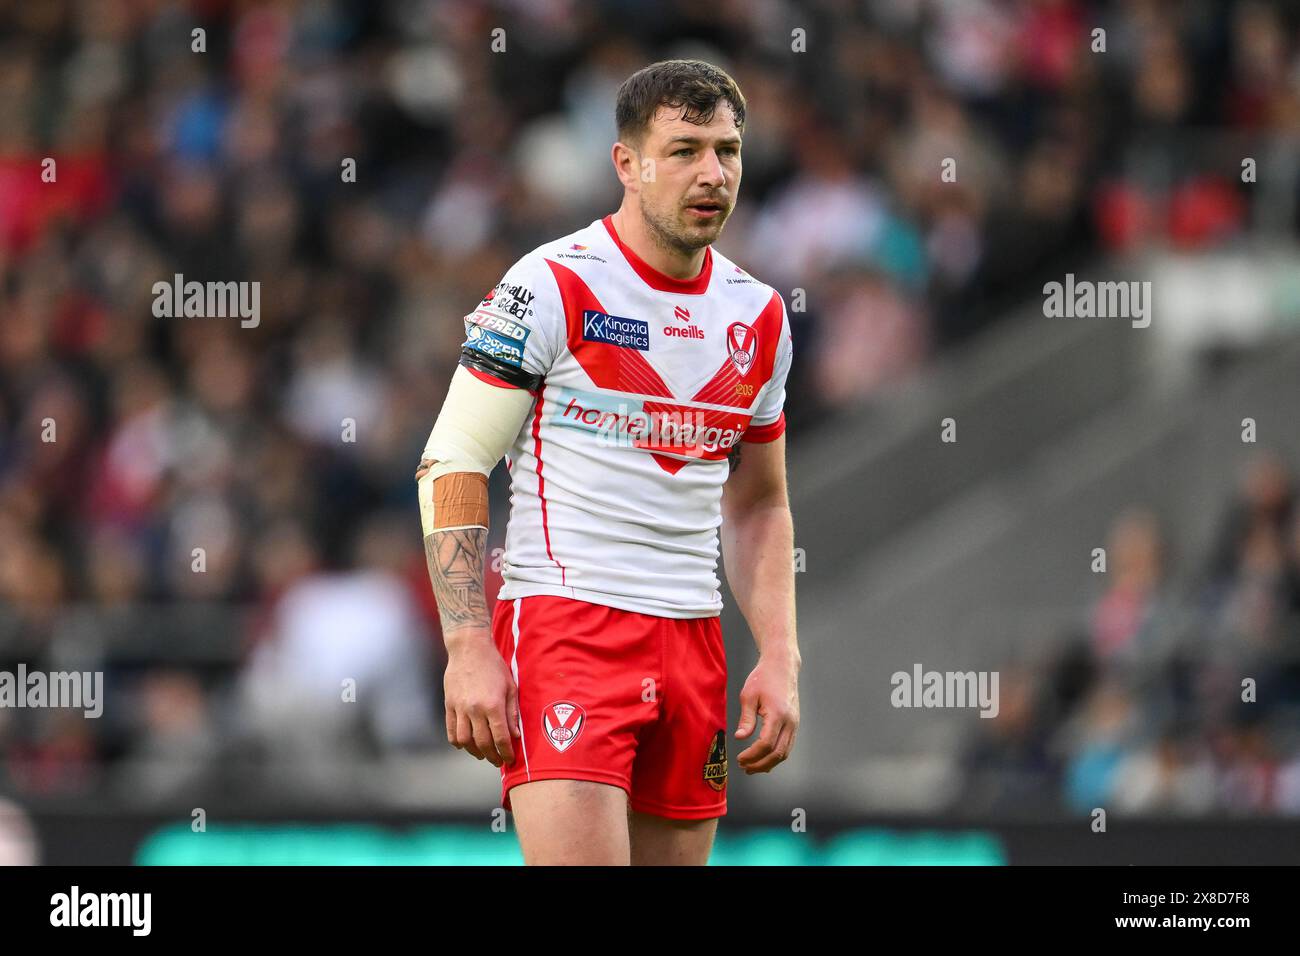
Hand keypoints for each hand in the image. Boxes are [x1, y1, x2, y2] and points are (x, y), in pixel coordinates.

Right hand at [443, 630, 519, 767]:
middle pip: (483, 743)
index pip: (500, 738)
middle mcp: (475, 709)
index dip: (506, 752)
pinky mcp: (449, 705)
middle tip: (498, 761)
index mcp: (493, 705)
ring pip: (465, 741)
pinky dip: (458, 742)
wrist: (469, 649)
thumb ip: (512, 713)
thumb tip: (515, 735)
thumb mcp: (510, 687)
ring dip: (474, 752)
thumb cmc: (494, 666)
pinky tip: (466, 744)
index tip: (510, 759)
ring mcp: (459, 708)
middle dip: (492, 756)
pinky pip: (451, 731)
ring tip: (483, 754)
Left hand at [734, 653, 799, 773]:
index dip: (752, 755)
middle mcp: (790, 721)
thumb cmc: (764, 677)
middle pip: (778, 753)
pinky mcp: (794, 723)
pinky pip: (787, 745)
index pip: (766, 744)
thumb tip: (740, 737)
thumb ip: (746, 719)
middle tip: (745, 768)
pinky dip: (776, 756)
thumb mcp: (748, 695)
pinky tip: (764, 758)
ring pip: (785, 752)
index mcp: (778, 714)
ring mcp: (794, 723)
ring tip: (752, 767)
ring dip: (769, 763)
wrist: (781, 665)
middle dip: (760, 764)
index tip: (740, 759)